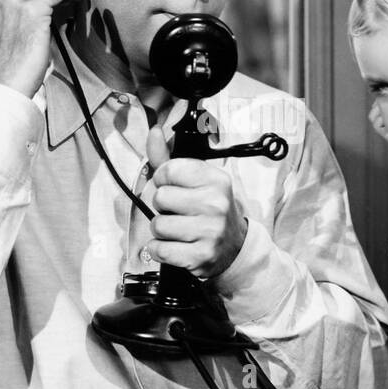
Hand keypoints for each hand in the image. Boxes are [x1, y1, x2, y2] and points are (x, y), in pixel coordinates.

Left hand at [145, 125, 247, 279]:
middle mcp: (216, 204)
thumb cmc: (210, 211)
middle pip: (160, 197)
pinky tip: (175, 246)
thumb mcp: (196, 181)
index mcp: (216, 180)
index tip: (174, 187)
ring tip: (178, 230)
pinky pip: (159, 249)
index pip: (169, 169)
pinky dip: (160, 249)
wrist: (234, 248)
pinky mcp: (200, 256)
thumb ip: (169, 158)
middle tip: (178, 212)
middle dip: (162, 207)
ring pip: (157, 225)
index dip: (163, 179)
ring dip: (161, 230)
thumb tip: (154, 132)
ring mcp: (210, 232)